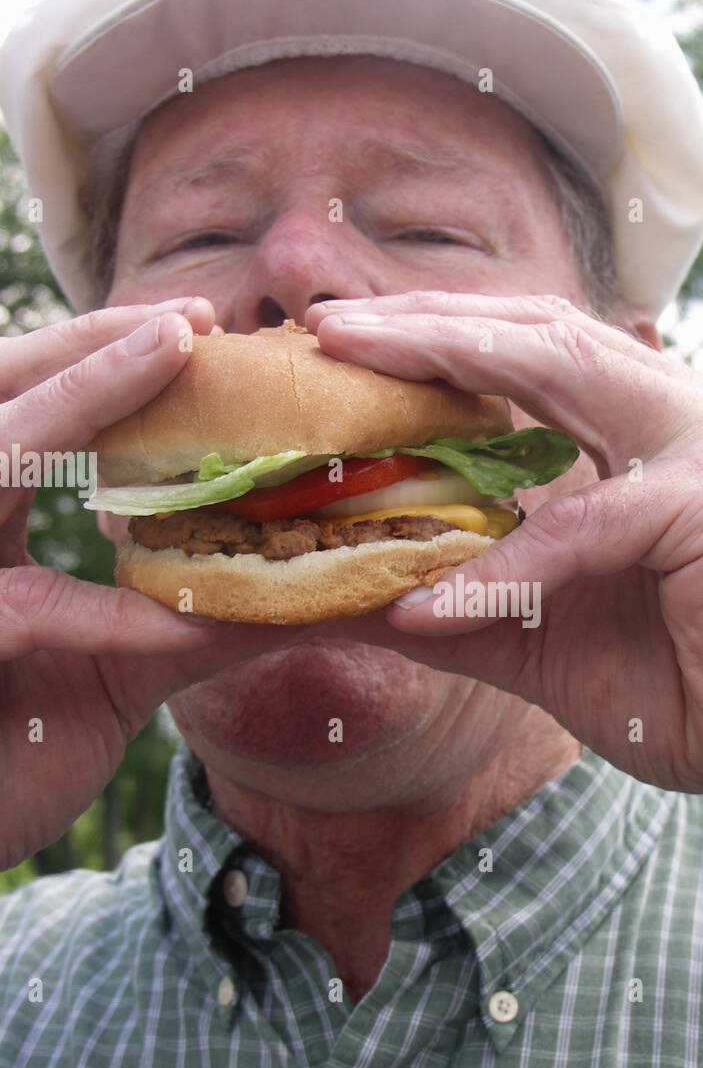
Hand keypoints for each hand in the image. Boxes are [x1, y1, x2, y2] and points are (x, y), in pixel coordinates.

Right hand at [0, 302, 339, 868]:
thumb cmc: (12, 749)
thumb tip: (308, 588)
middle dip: (90, 345)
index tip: (196, 326)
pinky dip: (108, 609)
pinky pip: (24, 609)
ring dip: (79, 398)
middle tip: (191, 317)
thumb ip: (198, 620)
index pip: (31, 409)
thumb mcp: (121, 671)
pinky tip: (182, 616)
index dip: (99, 358)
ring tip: (171, 350)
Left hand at [307, 291, 702, 821]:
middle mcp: (684, 413)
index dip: (435, 337)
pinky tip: (425, 604)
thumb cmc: (695, 688)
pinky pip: (582, 526)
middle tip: (322, 322)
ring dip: (446, 361)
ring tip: (348, 363)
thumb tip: (355, 598)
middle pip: (536, 332)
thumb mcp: (549, 639)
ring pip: (558, 372)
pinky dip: (500, 566)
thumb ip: (466, 601)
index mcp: (653, 429)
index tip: (340, 342)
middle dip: (421, 321)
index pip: (532, 352)